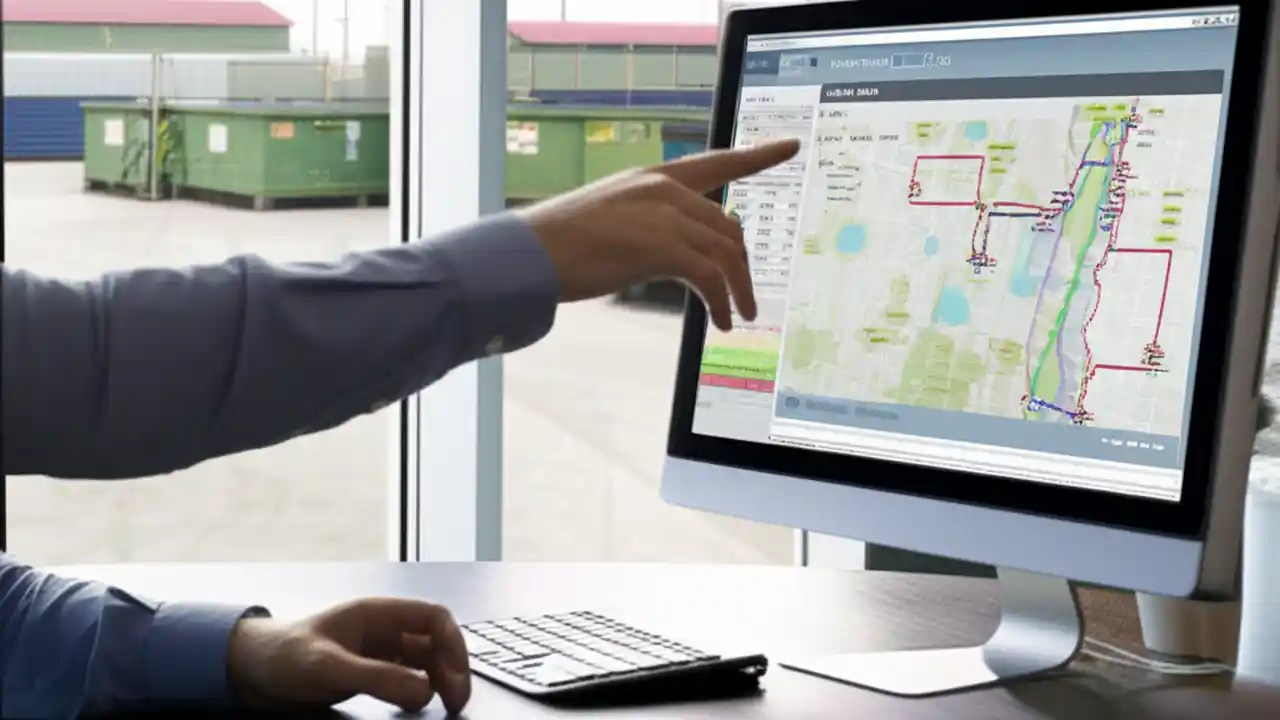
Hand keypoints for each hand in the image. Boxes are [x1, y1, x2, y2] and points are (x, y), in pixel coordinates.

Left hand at [226, 597, 470, 714]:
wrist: (248, 673)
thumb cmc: (281, 656)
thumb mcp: (328, 667)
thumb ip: (376, 677)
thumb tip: (424, 691)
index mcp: (377, 613)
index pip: (433, 618)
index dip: (453, 643)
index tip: (456, 675)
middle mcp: (383, 630)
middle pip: (435, 642)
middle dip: (453, 668)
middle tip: (458, 701)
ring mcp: (377, 652)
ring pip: (426, 662)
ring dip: (441, 681)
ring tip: (448, 706)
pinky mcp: (369, 674)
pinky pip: (408, 679)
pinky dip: (421, 692)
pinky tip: (418, 706)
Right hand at [516, 139, 800, 330]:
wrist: (530, 255)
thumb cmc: (562, 245)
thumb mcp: (613, 220)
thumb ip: (651, 224)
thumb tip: (681, 253)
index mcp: (653, 178)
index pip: (716, 163)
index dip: (758, 156)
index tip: (790, 145)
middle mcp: (664, 189)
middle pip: (727, 226)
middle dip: (741, 265)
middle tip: (745, 297)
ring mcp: (664, 214)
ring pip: (726, 251)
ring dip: (738, 289)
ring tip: (738, 317)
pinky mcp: (661, 245)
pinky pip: (710, 275)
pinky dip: (721, 301)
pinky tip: (719, 321)